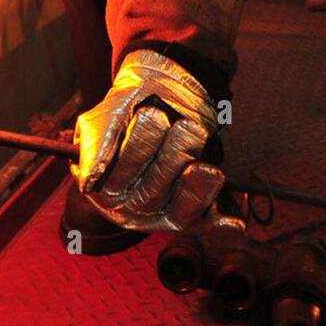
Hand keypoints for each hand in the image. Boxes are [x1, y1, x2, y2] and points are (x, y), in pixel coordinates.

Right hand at [73, 49, 243, 233]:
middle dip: (172, 158)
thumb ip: (95, 147)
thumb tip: (91, 182)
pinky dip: (220, 227)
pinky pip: (205, 224)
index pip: (119, 179)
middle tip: (188, 126)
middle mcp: (132, 207)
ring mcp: (163, 214)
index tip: (155, 116)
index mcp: (105, 190)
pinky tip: (235, 224)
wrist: (158, 99)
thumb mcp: (100, 121)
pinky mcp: (193, 215)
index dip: (138, 149)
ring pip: (180, 209)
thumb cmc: (126, 111)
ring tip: (208, 147)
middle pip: (151, 195)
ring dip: (197, 181)